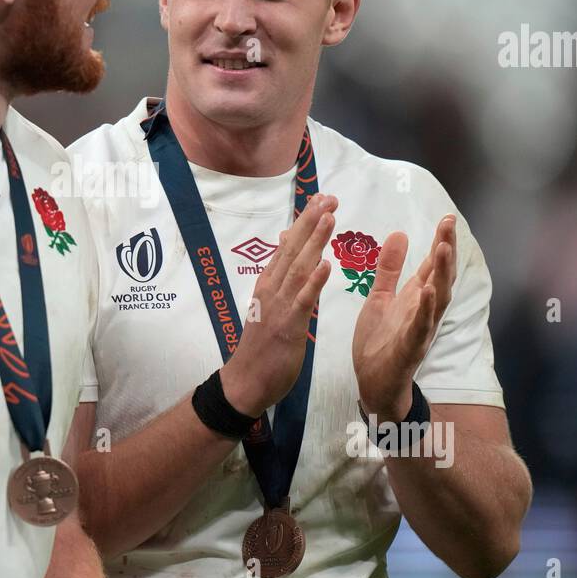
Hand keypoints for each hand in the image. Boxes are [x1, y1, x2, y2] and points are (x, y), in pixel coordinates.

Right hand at [222, 194, 337, 417]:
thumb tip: (283, 242)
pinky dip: (314, 282)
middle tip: (329, 197)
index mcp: (269, 282)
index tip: (320, 198)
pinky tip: (326, 266)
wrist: (247, 380)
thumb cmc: (262, 344)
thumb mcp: (268, 302)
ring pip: (298, 268)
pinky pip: (303, 301)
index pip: (288, 245)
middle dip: (311, 222)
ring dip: (314, 242)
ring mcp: (279, 306)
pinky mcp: (288, 326)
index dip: (305, 221)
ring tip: (329, 218)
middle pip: (293, 248)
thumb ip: (278, 273)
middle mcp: (272, 288)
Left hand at [352, 215, 456, 421]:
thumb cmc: (380, 341)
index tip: (447, 218)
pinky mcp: (410, 347)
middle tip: (449, 224)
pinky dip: (426, 309)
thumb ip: (389, 269)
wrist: (374, 383)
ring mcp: (420, 329)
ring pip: (437, 299)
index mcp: (415, 297)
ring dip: (440, 274)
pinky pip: (421, 326)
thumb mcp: (380, 298)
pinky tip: (427, 291)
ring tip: (442, 249)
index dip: (441, 242)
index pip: (432, 265)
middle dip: (446, 250)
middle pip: (440, 276)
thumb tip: (400, 234)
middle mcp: (423, 310)